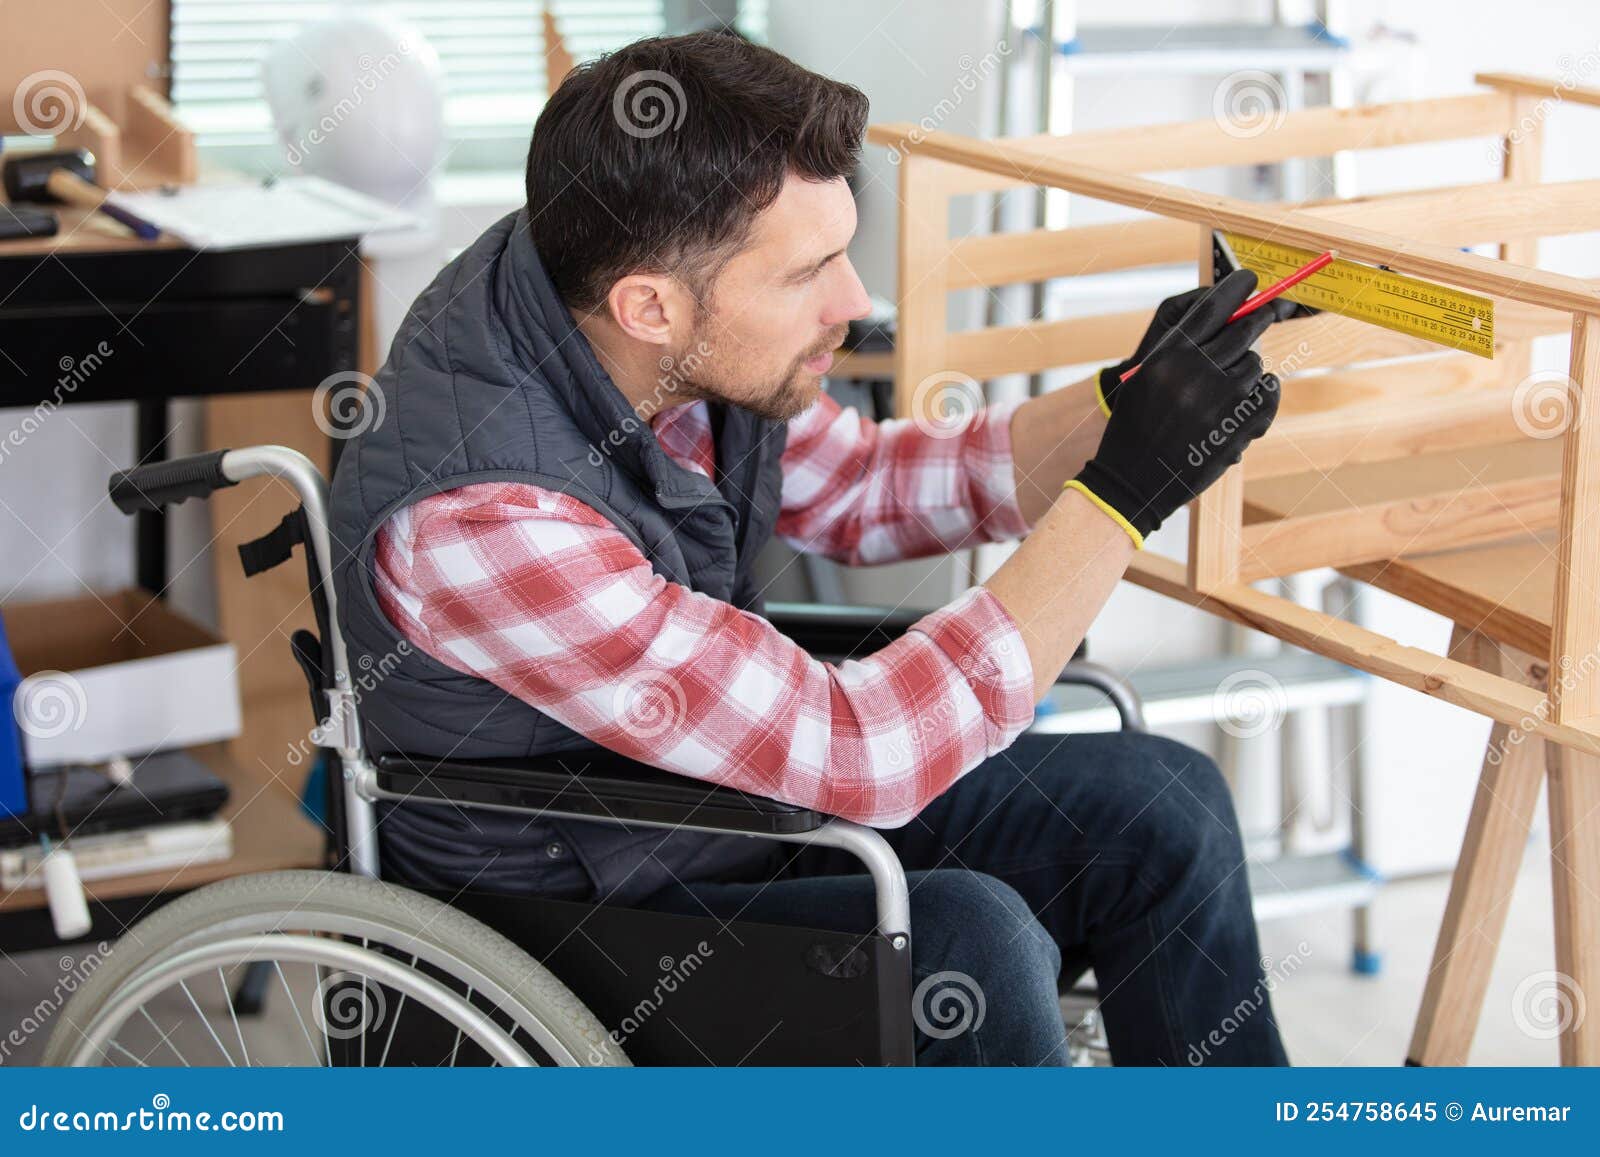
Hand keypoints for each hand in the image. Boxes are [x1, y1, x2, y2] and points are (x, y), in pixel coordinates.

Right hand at [1096, 278, 1296, 416]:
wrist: (1133, 478)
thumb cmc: (1137, 423)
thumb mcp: (1146, 377)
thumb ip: (1182, 347)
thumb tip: (1230, 315)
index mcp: (1168, 356)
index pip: (1213, 307)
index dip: (1236, 288)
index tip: (1250, 279)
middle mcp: (1195, 374)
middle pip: (1243, 331)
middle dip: (1257, 319)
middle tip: (1265, 313)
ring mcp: (1221, 402)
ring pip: (1255, 365)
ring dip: (1249, 369)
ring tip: (1229, 385)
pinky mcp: (1239, 428)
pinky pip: (1268, 394)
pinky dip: (1264, 393)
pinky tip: (1248, 399)